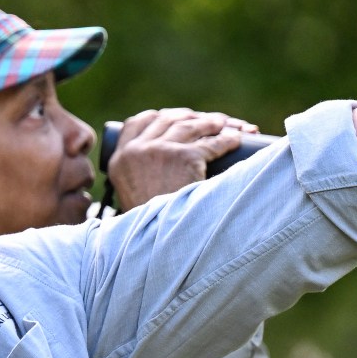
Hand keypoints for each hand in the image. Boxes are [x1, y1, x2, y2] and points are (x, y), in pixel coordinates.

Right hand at [106, 107, 257, 209]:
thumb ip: (138, 177)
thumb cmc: (150, 224)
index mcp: (119, 159)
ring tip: (227, 126)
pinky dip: (227, 139)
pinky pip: (211, 142)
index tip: (175, 118)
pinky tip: (237, 139)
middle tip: (209, 122)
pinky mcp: (184, 157)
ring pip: (190, 126)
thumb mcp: (131, 195)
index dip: (159, 116)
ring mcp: (159, 151)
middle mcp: (136, 150)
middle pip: (167, 119)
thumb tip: (160, 167)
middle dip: (191, 117)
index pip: (136, 122)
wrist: (157, 241)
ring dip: (212, 123)